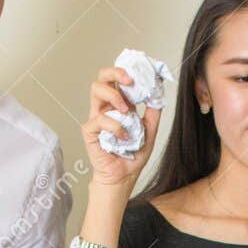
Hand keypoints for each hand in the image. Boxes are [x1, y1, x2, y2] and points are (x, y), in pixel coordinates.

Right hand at [82, 66, 162, 188]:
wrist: (123, 178)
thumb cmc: (132, 156)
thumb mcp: (149, 131)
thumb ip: (153, 113)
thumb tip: (158, 93)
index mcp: (120, 105)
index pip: (119, 80)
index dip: (128, 70)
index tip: (143, 71)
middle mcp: (106, 108)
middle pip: (102, 77)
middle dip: (116, 72)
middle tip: (130, 79)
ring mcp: (97, 118)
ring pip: (97, 90)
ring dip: (114, 96)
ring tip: (126, 111)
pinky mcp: (90, 131)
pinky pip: (100, 119)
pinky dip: (115, 127)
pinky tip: (124, 138)